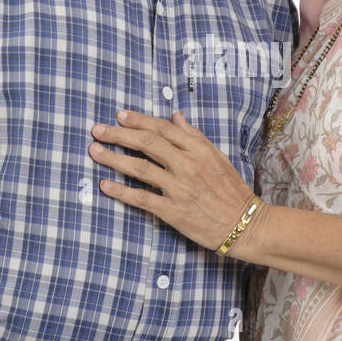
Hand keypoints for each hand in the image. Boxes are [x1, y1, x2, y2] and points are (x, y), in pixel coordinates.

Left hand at [89, 109, 266, 255]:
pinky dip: (121, 191)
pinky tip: (105, 185)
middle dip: (119, 134)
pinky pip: (142, 198)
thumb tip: (176, 116)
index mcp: (199, 150)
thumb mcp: (218, 157)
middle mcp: (188, 165)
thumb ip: (194, 136)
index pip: (163, 128)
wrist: (246, 224)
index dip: (139, 120)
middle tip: (97, 130)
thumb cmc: (232, 191)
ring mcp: (180, 188)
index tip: (119, 116)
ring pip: (140, 167)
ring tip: (94, 151)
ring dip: (114, 158)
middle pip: (147, 142)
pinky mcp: (174, 211)